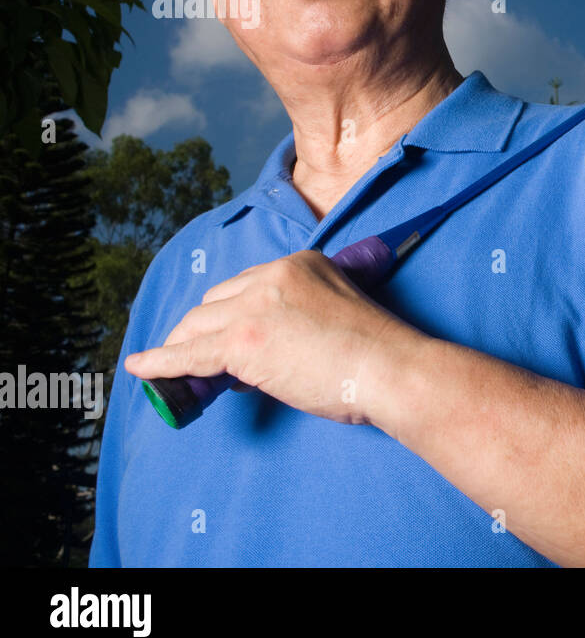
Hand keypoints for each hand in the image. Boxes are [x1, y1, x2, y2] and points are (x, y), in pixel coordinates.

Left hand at [124, 249, 406, 424]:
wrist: (390, 368)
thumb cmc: (378, 352)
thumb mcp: (342, 309)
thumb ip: (305, 313)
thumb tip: (265, 352)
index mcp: (301, 264)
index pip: (246, 286)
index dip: (237, 317)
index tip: (238, 340)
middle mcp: (272, 276)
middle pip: (215, 302)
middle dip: (207, 331)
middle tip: (213, 362)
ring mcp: (254, 308)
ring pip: (197, 326)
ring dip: (187, 349)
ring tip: (185, 374)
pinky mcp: (241, 343)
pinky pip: (187, 355)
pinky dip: (160, 363)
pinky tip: (141, 368)